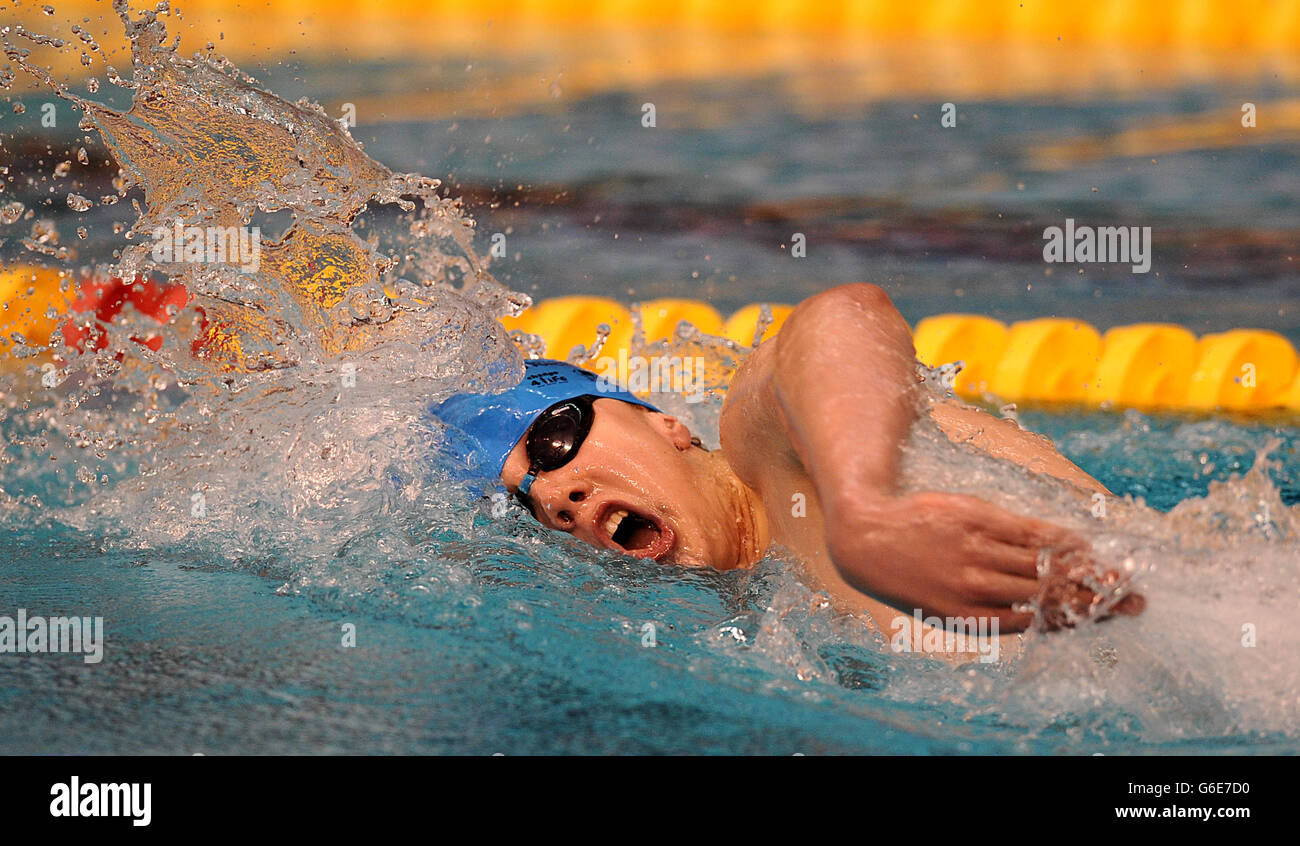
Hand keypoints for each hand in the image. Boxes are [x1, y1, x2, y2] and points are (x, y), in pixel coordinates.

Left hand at [825, 491, 1142, 632]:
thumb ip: (991, 613)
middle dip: (1098, 599)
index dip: (1079, 619)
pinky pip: (1028, 532)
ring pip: (1044, 563)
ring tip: (1120, 574)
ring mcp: (977, 552)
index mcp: (970, 618)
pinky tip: (1083, 544)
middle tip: (1137, 601)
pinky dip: (1060, 540)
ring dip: (1089, 569)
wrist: (867, 538)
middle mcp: (976, 587)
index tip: (1110, 616)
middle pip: (1051, 594)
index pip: (1038, 621)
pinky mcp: (976, 520)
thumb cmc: (912, 577)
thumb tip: (1039, 618)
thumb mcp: (944, 609)